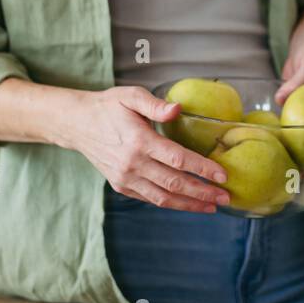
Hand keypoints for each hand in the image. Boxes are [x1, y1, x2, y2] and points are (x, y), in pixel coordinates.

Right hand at [57, 86, 230, 212]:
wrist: (77, 124)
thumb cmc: (108, 106)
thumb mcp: (130, 95)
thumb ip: (155, 104)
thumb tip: (178, 108)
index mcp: (139, 140)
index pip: (178, 159)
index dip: (202, 169)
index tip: (223, 175)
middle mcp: (132, 163)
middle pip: (174, 183)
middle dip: (203, 192)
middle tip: (225, 197)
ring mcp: (125, 178)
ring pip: (163, 198)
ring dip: (189, 204)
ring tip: (212, 207)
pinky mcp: (121, 185)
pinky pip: (150, 199)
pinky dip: (170, 203)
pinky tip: (187, 203)